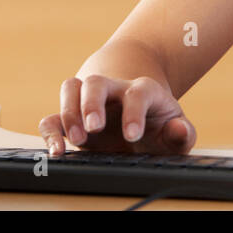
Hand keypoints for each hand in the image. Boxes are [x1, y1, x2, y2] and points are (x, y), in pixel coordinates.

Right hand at [37, 74, 195, 155]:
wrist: (140, 124)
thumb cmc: (159, 128)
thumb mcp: (174, 132)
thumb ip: (181, 133)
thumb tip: (178, 128)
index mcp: (143, 91)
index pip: (138, 92)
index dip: (134, 112)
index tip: (132, 136)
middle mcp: (114, 91)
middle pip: (97, 82)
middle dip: (92, 103)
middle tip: (94, 129)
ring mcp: (90, 102)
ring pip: (71, 88)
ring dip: (69, 111)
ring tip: (77, 140)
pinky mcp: (72, 120)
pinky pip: (52, 117)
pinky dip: (50, 131)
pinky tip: (57, 150)